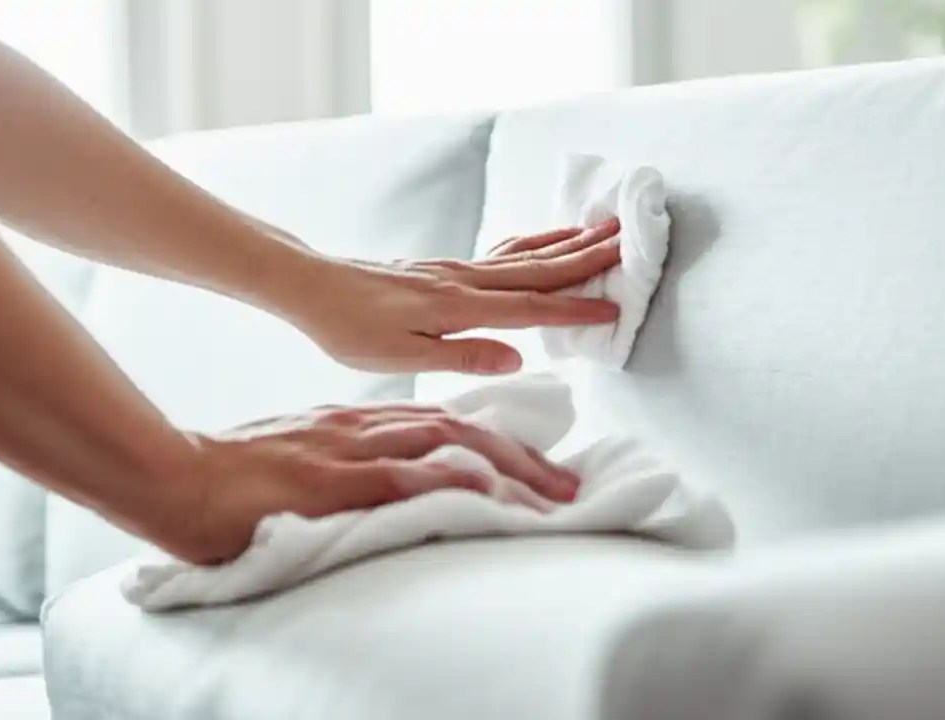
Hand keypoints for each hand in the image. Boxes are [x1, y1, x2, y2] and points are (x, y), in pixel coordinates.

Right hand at [162, 402, 579, 564]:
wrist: (182, 477)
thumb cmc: (239, 475)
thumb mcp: (308, 459)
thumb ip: (352, 463)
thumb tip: (396, 483)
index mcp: (359, 422)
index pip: (444, 424)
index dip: (498, 444)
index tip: (537, 468)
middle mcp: (366, 426)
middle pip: (462, 431)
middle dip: (523, 458)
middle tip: (570, 486)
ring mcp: (351, 449)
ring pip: (447, 447)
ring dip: (508, 470)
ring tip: (553, 498)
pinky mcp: (333, 478)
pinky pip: (404, 476)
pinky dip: (451, 481)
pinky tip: (490, 493)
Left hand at [281, 219, 621, 374]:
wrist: (313, 287)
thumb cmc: (351, 330)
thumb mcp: (401, 356)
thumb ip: (462, 355)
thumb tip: (518, 358)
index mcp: (459, 306)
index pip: (530, 309)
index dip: (574, 311)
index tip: (615, 309)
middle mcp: (465, 280)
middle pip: (538, 269)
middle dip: (587, 258)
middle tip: (631, 243)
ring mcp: (457, 268)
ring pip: (525, 254)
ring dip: (568, 243)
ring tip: (605, 230)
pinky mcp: (446, 267)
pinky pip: (504, 251)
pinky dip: (535, 243)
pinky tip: (546, 241)